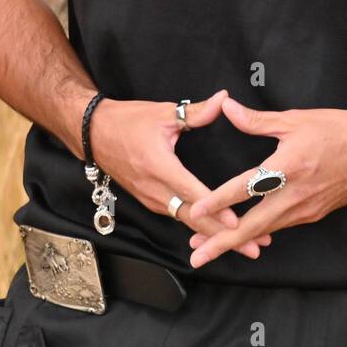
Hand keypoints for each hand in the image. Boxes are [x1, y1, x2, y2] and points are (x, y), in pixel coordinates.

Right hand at [88, 89, 272, 259]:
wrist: (93, 133)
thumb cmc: (127, 121)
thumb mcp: (163, 112)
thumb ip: (195, 112)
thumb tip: (224, 99)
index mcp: (159, 167)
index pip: (192, 193)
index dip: (215, 210)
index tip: (237, 223)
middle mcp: (154, 189)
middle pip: (193, 218)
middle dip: (224, 236)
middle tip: (254, 247)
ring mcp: (150, 198)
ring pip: (186, 221)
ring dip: (214, 235)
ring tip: (244, 245)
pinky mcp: (149, 200)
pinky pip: (176, 217)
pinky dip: (198, 228)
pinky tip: (216, 236)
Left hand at [184, 97, 346, 267]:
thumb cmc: (334, 130)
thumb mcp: (293, 120)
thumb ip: (256, 120)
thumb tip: (226, 107)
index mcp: (287, 167)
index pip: (245, 188)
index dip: (218, 200)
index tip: (196, 210)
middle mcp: (295, 194)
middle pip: (252, 227)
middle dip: (221, 243)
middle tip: (196, 257)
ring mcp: (305, 209)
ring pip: (264, 231)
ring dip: (236, 241)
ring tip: (208, 248)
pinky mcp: (312, 215)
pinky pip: (280, 226)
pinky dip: (259, 234)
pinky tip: (244, 236)